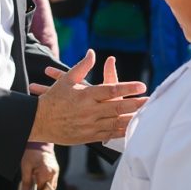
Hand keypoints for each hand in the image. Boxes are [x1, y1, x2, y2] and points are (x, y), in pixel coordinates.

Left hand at [20, 148, 57, 189]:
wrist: (39, 142)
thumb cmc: (31, 154)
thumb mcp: (25, 167)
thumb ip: (26, 182)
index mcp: (45, 172)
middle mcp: (53, 173)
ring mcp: (56, 171)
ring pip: (53, 187)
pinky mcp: (56, 170)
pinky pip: (54, 182)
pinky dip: (49, 187)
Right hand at [28, 50, 146, 144]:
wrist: (39, 122)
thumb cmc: (53, 99)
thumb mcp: (66, 80)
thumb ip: (82, 66)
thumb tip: (93, 53)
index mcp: (85, 95)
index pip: (110, 90)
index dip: (127, 88)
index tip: (141, 85)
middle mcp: (89, 111)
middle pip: (117, 107)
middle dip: (136, 104)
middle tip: (150, 101)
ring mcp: (89, 125)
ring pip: (116, 123)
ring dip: (133, 119)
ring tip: (147, 116)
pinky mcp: (89, 136)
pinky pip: (109, 135)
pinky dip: (122, 132)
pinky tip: (133, 129)